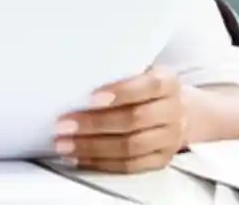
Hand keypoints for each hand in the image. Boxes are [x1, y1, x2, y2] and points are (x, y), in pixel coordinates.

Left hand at [53, 66, 184, 173]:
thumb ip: (114, 74)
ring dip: (92, 147)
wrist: (175, 109)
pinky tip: (78, 157)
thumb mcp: (138, 72)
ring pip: (130, 147)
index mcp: (168, 82)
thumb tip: (73, 83)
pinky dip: (101, 163)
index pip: (147, 86)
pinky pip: (129, 166)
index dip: (121, 92)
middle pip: (134, 120)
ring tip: (64, 145)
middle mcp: (173, 111)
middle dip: (94, 124)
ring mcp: (169, 139)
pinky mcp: (160, 160)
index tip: (90, 98)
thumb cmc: (143, 86)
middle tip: (63, 125)